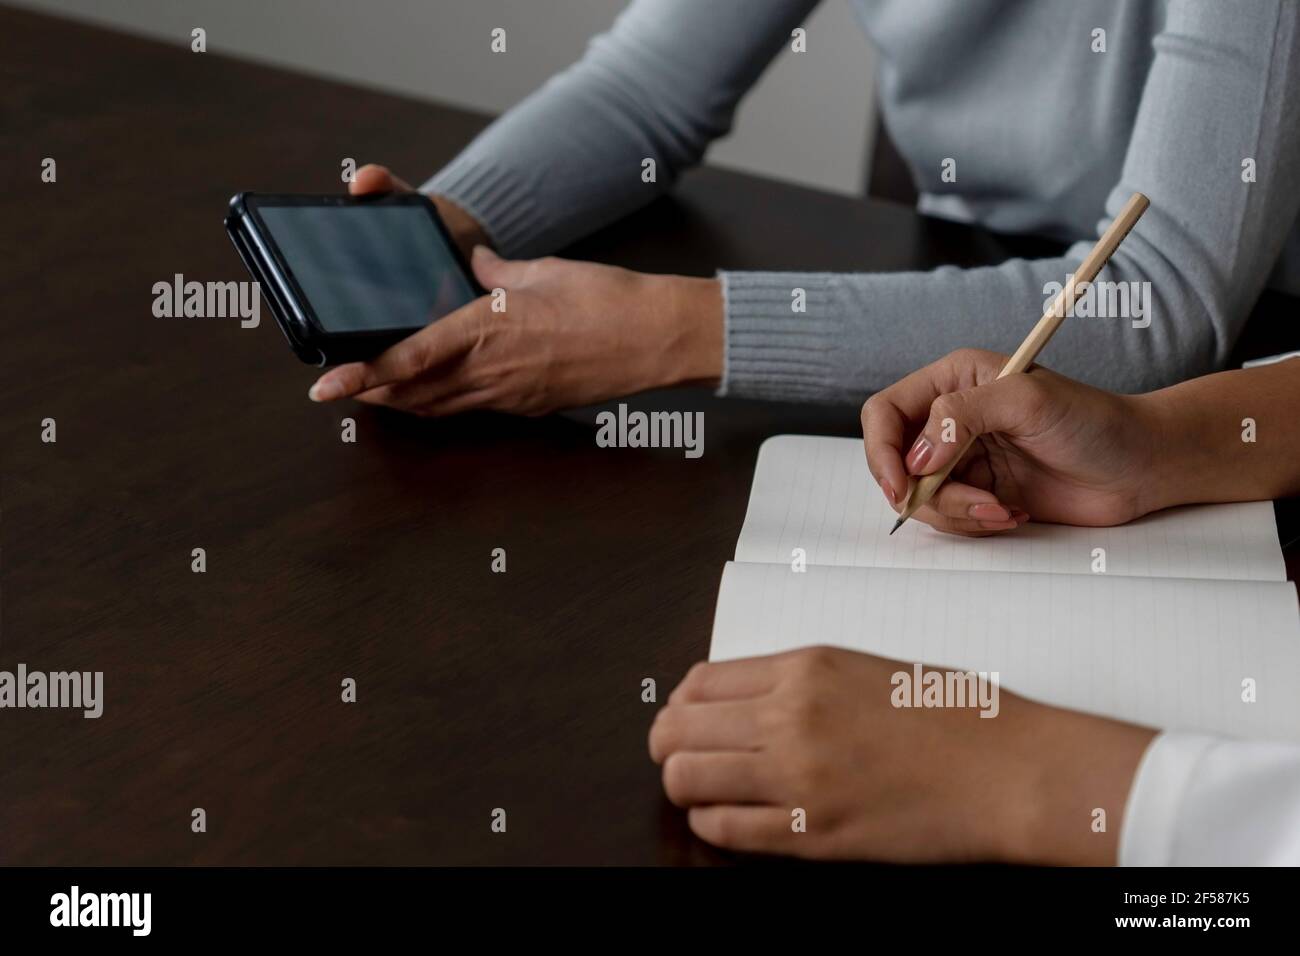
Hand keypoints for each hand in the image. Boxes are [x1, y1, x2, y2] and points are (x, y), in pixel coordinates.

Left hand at [309, 165, 722, 415]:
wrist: (658, 339)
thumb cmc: (607, 300)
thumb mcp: (542, 271)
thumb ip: (498, 272)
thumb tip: (474, 265)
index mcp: (488, 330)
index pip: (409, 359)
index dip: (363, 374)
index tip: (327, 386)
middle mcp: (493, 372)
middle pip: (413, 394)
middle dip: (371, 393)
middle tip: (340, 388)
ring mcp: (512, 396)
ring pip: (439, 408)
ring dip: (404, 402)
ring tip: (376, 391)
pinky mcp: (529, 406)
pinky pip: (471, 409)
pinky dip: (442, 403)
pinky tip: (436, 390)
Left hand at [649, 647, 1154, 863]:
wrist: (1011, 770)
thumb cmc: (955, 717)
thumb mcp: (865, 670)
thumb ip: (798, 682)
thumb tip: (740, 701)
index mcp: (805, 667)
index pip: (699, 683)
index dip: (680, 706)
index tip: (686, 720)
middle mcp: (791, 715)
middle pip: (678, 729)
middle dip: (669, 746)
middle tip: (682, 758)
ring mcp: (799, 776)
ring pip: (686, 779)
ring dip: (684, 786)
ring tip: (705, 791)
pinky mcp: (813, 834)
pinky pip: (723, 830)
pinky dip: (712, 825)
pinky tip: (730, 820)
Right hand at [861, 348, 1159, 534]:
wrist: (1141, 466)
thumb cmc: (1095, 421)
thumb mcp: (1026, 400)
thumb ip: (962, 416)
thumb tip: (917, 458)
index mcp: (953, 381)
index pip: (885, 413)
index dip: (881, 451)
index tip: (902, 485)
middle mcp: (950, 419)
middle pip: (895, 463)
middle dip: (927, 492)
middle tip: (974, 501)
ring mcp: (963, 459)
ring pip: (921, 497)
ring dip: (957, 512)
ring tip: (1004, 508)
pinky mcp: (980, 492)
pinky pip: (949, 517)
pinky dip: (974, 523)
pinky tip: (1013, 512)